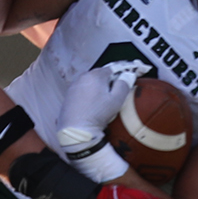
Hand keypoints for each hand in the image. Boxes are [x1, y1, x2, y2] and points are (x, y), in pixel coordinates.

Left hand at [55, 60, 152, 182]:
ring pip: (90, 82)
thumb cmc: (98, 114)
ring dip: (98, 86)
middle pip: (100, 74)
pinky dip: (88, 93)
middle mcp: (82, 77)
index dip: (121, 72)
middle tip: (115, 90)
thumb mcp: (116, 100)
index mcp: (95, 75)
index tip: (126, 77)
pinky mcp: (68, 95)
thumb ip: (124, 85)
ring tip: (104, 98)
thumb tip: (128, 75)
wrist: (76, 129)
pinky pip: (82, 89)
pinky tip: (92, 103)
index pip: (112, 68)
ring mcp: (74, 86)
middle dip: (108, 80)